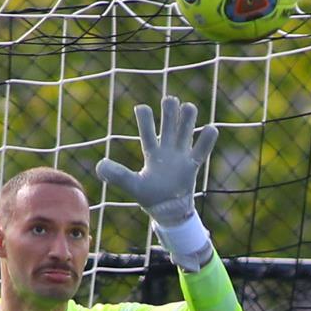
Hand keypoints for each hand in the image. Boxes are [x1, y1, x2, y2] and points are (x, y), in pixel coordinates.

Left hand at [94, 95, 217, 228]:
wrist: (168, 210)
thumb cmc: (149, 196)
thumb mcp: (131, 185)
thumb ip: (117, 175)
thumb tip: (99, 165)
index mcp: (152, 153)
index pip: (148, 132)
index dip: (145, 119)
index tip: (141, 108)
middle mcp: (167, 149)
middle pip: (169, 125)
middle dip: (170, 111)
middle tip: (169, 100)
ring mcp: (181, 155)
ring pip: (186, 131)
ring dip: (188, 118)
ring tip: (188, 107)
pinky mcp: (193, 165)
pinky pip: (202, 150)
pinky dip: (207, 139)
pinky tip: (211, 128)